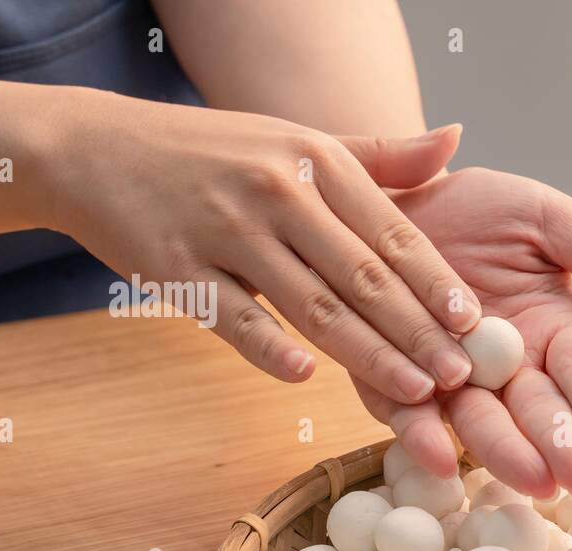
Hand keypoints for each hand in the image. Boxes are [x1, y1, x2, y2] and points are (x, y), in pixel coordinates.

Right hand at [49, 87, 482, 402]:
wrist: (96, 148)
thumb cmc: (215, 152)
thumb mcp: (300, 139)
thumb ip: (380, 155)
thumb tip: (456, 141)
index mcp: (318, 161)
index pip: (393, 233)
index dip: (437, 283)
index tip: (476, 325)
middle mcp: (280, 192)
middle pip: (364, 276)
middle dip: (419, 330)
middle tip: (460, 375)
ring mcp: (227, 230)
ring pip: (312, 304)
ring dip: (369, 352)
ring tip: (415, 390)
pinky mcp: (178, 268)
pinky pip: (234, 316)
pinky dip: (269, 347)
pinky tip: (305, 377)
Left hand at [350, 167, 571, 498]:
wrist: (391, 193)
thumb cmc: (478, 208)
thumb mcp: (549, 221)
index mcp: (552, 331)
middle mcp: (505, 368)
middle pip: (537, 411)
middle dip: (558, 445)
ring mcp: (450, 381)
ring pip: (479, 423)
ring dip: (503, 453)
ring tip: (530, 480)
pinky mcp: (392, 384)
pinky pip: (405, 413)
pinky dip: (420, 437)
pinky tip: (437, 454)